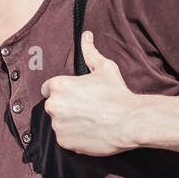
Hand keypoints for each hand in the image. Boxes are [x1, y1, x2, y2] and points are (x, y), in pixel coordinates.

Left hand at [40, 31, 141, 156]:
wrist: (130, 122)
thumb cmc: (117, 93)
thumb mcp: (105, 68)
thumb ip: (90, 51)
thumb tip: (86, 35)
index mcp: (58, 85)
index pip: (48, 88)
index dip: (62, 91)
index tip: (75, 95)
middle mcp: (53, 105)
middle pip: (53, 105)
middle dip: (66, 106)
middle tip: (87, 108)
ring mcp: (57, 125)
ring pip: (59, 122)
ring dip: (69, 122)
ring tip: (91, 120)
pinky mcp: (63, 142)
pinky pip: (65, 138)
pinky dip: (74, 136)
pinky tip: (90, 131)